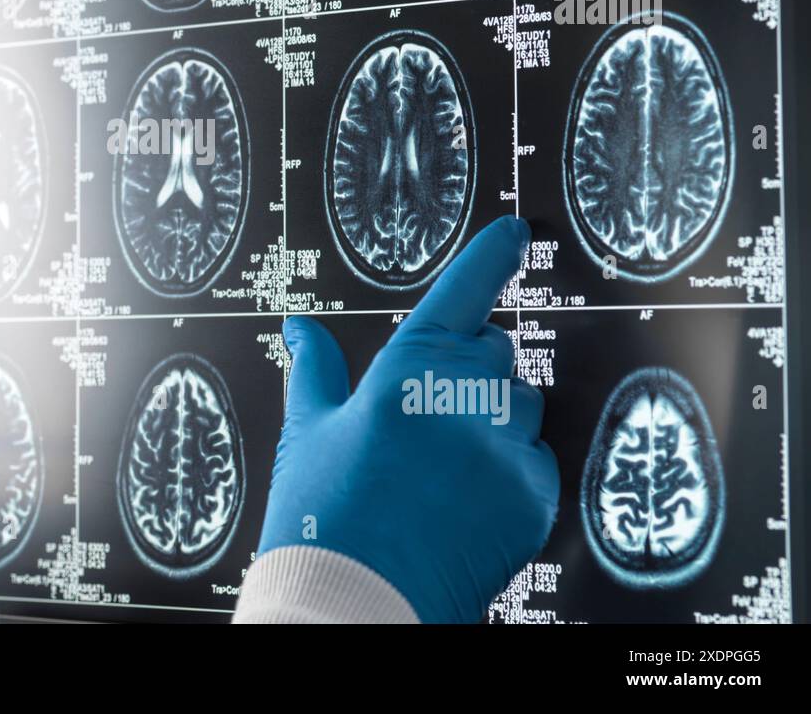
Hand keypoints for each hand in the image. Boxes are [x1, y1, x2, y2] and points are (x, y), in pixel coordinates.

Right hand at [256, 215, 558, 622]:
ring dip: (495, 422)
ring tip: (445, 468)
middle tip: (430, 417)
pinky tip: (467, 501)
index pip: (464, 291)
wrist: (356, 600)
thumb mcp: (309, 431)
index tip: (513, 235)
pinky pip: (536, 461)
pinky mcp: (533, 495)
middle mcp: (464, 398)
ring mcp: (505, 447)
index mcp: (407, 369)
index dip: (492, 256)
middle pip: (497, 353)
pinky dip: (511, 473)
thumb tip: (300, 327)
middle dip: (471, 371)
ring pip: (522, 407)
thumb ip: (314, 369)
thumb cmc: (324, 517)